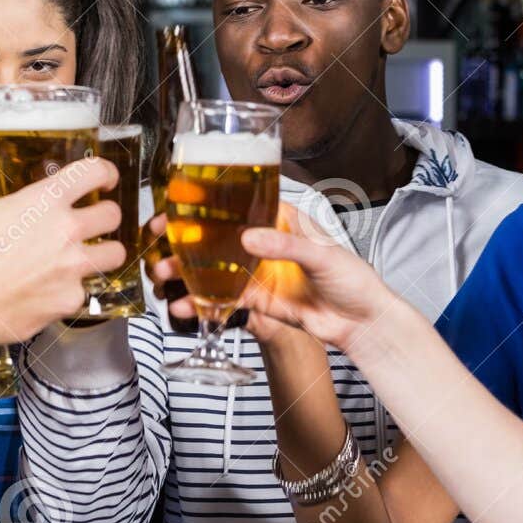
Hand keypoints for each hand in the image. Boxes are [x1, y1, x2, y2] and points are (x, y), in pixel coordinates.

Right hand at [0, 159, 124, 343]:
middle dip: (106, 216)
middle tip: (96, 220)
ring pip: (114, 254)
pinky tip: (51, 289)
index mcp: (45, 201)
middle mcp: (66, 231)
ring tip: (89, 255)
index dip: (106, 173)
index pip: (95, 172)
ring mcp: (72, 267)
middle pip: (113, 215)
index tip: (106, 179)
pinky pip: (83, 291)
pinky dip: (70, 290)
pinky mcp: (70, 299)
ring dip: (105, 252)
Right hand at [147, 204, 336, 344]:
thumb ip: (286, 246)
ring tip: (163, 272)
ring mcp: (258, 271)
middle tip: (160, 236)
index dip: (209, 199)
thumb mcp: (322, 255)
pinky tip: (184, 304)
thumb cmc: (354, 279)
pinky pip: (223, 298)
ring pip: (214, 266)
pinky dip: (202, 302)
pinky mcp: (257, 299)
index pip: (240, 201)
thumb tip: (250, 237)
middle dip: (186, 235)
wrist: (362, 323)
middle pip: (218, 234)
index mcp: (283, 219)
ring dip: (187, 269)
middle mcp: (266, 242)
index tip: (180, 200)